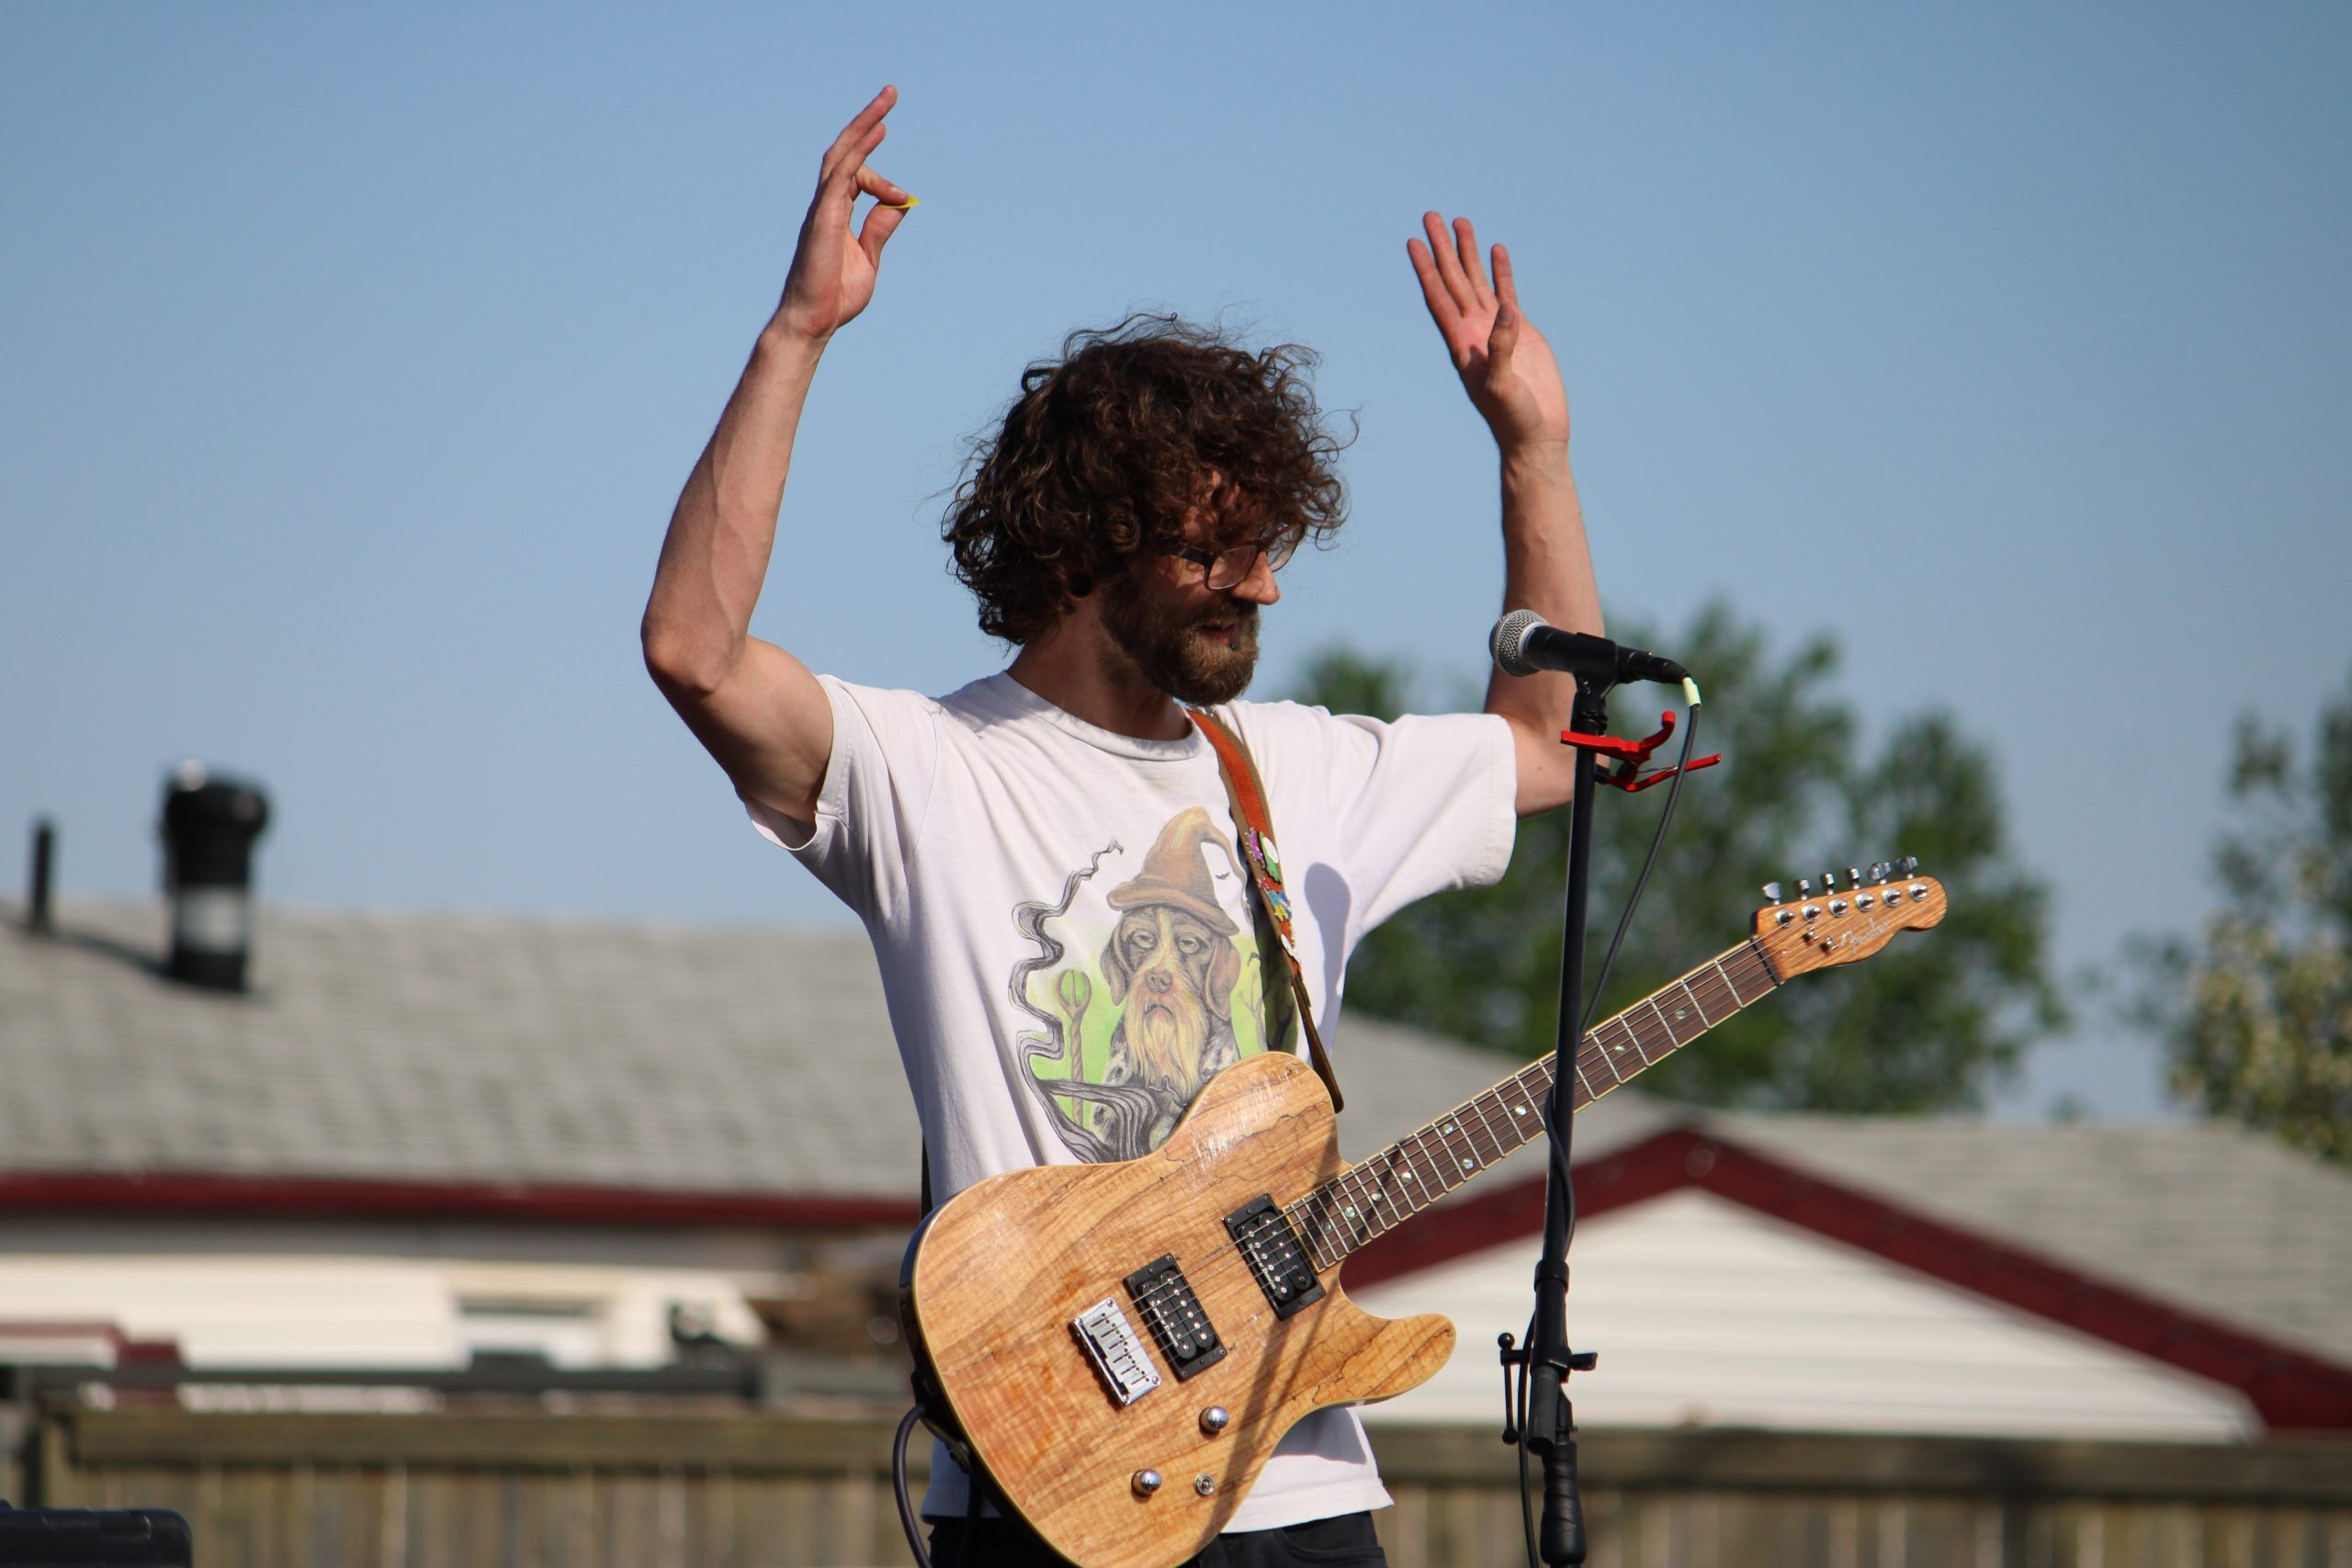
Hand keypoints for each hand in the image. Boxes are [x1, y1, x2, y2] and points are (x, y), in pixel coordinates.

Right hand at [774, 86, 914, 341]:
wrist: (813, 322)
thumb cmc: (834, 296)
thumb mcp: (868, 258)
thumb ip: (880, 228)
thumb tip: (902, 201)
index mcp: (836, 213)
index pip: (856, 174)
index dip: (883, 177)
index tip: (903, 196)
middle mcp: (826, 204)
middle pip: (845, 151)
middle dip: (867, 121)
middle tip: (890, 94)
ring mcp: (822, 209)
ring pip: (841, 156)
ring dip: (864, 126)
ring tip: (886, 102)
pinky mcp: (823, 218)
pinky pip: (841, 177)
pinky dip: (859, 154)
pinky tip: (876, 134)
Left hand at [1408, 213, 1568, 451]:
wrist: (1536, 435)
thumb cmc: (1513, 419)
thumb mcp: (1502, 387)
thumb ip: (1501, 349)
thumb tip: (1505, 311)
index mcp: (1462, 344)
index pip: (1439, 298)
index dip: (1426, 270)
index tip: (1413, 242)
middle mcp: (1473, 332)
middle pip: (1453, 280)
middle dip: (1442, 249)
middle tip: (1431, 215)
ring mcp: (1495, 330)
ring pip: (1477, 282)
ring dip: (1467, 253)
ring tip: (1461, 222)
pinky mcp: (1520, 332)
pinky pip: (1506, 293)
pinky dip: (1501, 272)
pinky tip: (1496, 250)